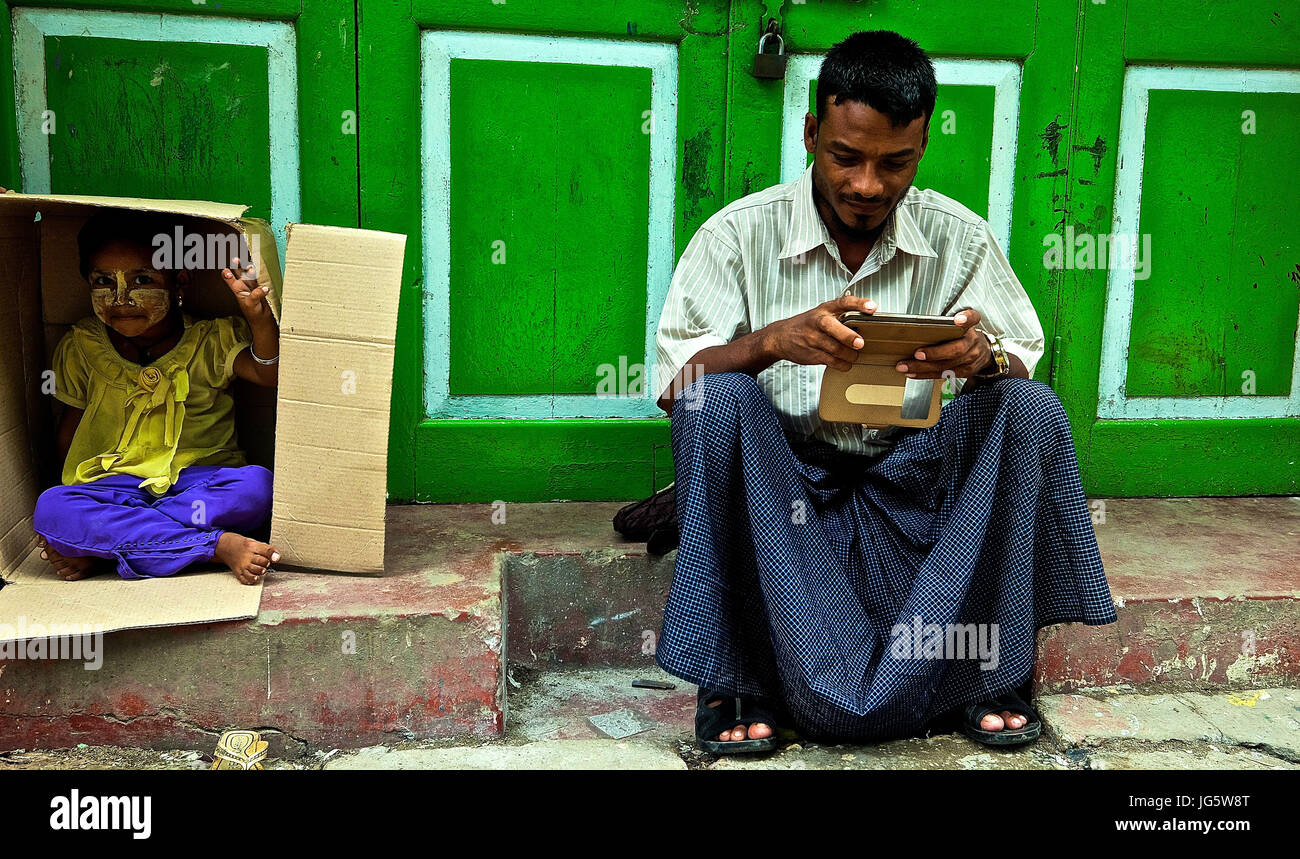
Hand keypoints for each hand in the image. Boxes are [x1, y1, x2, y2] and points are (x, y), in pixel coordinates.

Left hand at [222, 257, 272, 322]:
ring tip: (251, 267)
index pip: (229, 278)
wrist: (263, 318)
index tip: (226, 270)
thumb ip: (255, 295)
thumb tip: (264, 288)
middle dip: (238, 264)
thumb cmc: (253, 312)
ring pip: (252, 272)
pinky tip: (265, 280)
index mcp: (237, 288)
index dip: (227, 273)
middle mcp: (245, 284)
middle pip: (240, 271)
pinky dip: (264, 277)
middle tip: (236, 259)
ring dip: (251, 269)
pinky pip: (264, 278)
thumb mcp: (250, 304)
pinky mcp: (264, 286)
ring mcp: (254, 284)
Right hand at [760, 295, 876, 371]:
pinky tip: (846, 363)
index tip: (872, 307)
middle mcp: (818, 322)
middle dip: (848, 336)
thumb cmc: (807, 324)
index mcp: (824, 309)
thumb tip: (866, 324)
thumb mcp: (820, 313)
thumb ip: (840, 316)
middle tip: (860, 344)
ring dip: (850, 355)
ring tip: (854, 355)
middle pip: (834, 327)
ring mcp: (813, 339)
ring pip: (835, 349)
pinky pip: (831, 361)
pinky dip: (843, 365)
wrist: (780, 337)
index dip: (858, 303)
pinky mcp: (812, 354)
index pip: (843, 302)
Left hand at [895, 307, 992, 378]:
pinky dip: (925, 375)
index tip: (958, 320)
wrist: (984, 351)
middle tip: (917, 354)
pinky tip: (912, 373)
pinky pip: (943, 374)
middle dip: (934, 353)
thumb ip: (946, 322)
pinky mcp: (965, 372)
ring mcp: (970, 359)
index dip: (966, 318)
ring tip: (906, 366)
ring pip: (946, 365)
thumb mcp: (960, 324)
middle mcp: (972, 343)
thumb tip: (916, 326)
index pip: (972, 318)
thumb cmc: (964, 336)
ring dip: (923, 367)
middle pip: (956, 349)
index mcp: (970, 327)